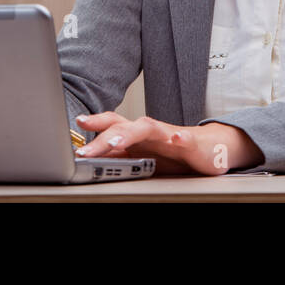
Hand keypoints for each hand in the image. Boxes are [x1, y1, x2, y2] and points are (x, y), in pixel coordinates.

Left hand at [72, 111, 258, 175]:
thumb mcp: (143, 158)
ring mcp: (169, 135)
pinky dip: (180, 137)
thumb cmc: (173, 153)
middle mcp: (149, 131)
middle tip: (85, 150)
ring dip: (130, 133)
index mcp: (136, 135)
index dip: (94, 122)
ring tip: (115, 141)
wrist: (209, 149)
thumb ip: (119, 157)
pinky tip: (176, 137)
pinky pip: (185, 138)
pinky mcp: (190, 143)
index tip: (76, 123)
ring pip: (148, 128)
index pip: (111, 124)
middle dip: (102, 135)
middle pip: (123, 125)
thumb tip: (90, 161)